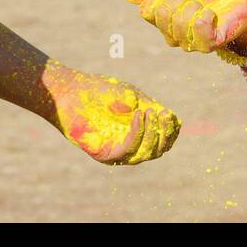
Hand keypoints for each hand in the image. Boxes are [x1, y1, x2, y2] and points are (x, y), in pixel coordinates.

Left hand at [53, 72, 179, 164]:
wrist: (72, 91)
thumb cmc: (100, 91)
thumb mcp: (132, 96)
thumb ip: (151, 108)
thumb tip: (174, 119)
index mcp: (139, 132)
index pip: (162, 139)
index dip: (171, 131)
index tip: (173, 116)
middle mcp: (130, 144)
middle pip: (158, 150)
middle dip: (165, 134)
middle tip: (165, 114)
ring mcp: (118, 151)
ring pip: (146, 153)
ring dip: (152, 133)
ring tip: (151, 112)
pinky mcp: (105, 155)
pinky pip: (127, 150)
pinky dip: (137, 133)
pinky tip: (138, 115)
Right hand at [124, 0, 246, 52]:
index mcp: (163, 22)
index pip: (147, 11)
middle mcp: (174, 36)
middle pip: (162, 14)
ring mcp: (192, 42)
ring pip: (179, 23)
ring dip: (194, 5)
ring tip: (204, 5)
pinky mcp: (211, 43)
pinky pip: (200, 34)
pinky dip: (204, 18)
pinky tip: (210, 13)